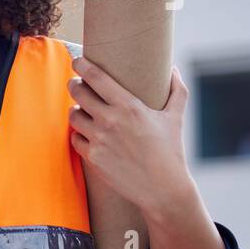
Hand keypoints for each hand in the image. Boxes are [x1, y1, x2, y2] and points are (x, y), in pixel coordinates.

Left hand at [66, 58, 192, 216]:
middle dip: (75, 84)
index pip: (95, 77)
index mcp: (129, 106)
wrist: (163, 189)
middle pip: (77, 92)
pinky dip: (79, 134)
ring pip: (73, 115)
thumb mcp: (176, 117)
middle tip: (78, 84)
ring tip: (84, 110)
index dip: (82, 65)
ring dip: (76, 110)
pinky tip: (86, 132)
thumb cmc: (171, 151)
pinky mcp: (92, 157)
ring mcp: (99, 139)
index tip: (77, 59)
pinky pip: (75, 138)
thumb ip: (176, 90)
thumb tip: (172, 69)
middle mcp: (110, 120)